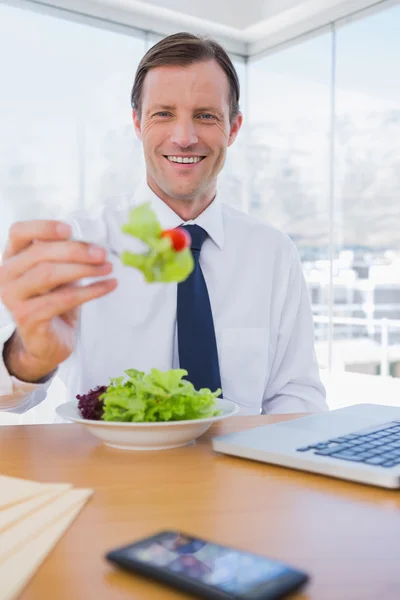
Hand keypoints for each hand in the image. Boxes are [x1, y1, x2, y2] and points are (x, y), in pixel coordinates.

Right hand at [0, 220, 116, 381]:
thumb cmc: (53, 302)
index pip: (19, 232)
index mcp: (13, 258)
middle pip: (40, 253)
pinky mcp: (28, 317)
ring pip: (49, 274)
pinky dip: (90, 291)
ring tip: (108, 268)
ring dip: (84, 269)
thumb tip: (94, 243)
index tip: (69, 229)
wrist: (46, 343)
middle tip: (102, 253)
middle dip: (76, 250)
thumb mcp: (59, 275)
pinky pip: (63, 299)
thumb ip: (66, 256)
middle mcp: (6, 275)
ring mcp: (13, 297)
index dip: (43, 227)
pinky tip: (108, 286)